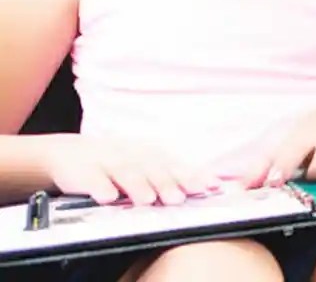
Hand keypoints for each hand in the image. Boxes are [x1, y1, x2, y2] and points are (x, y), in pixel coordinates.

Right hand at [38, 134, 219, 205]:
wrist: (67, 153)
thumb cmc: (116, 163)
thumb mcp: (146, 164)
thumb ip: (175, 175)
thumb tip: (212, 185)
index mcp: (149, 155)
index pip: (174, 166)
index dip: (191, 176)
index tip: (209, 187)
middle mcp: (132, 156)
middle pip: (152, 169)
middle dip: (166, 183)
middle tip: (178, 198)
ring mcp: (107, 162)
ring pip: (124, 173)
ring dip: (137, 185)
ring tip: (147, 199)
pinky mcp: (82, 172)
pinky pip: (91, 180)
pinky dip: (99, 187)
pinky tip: (107, 196)